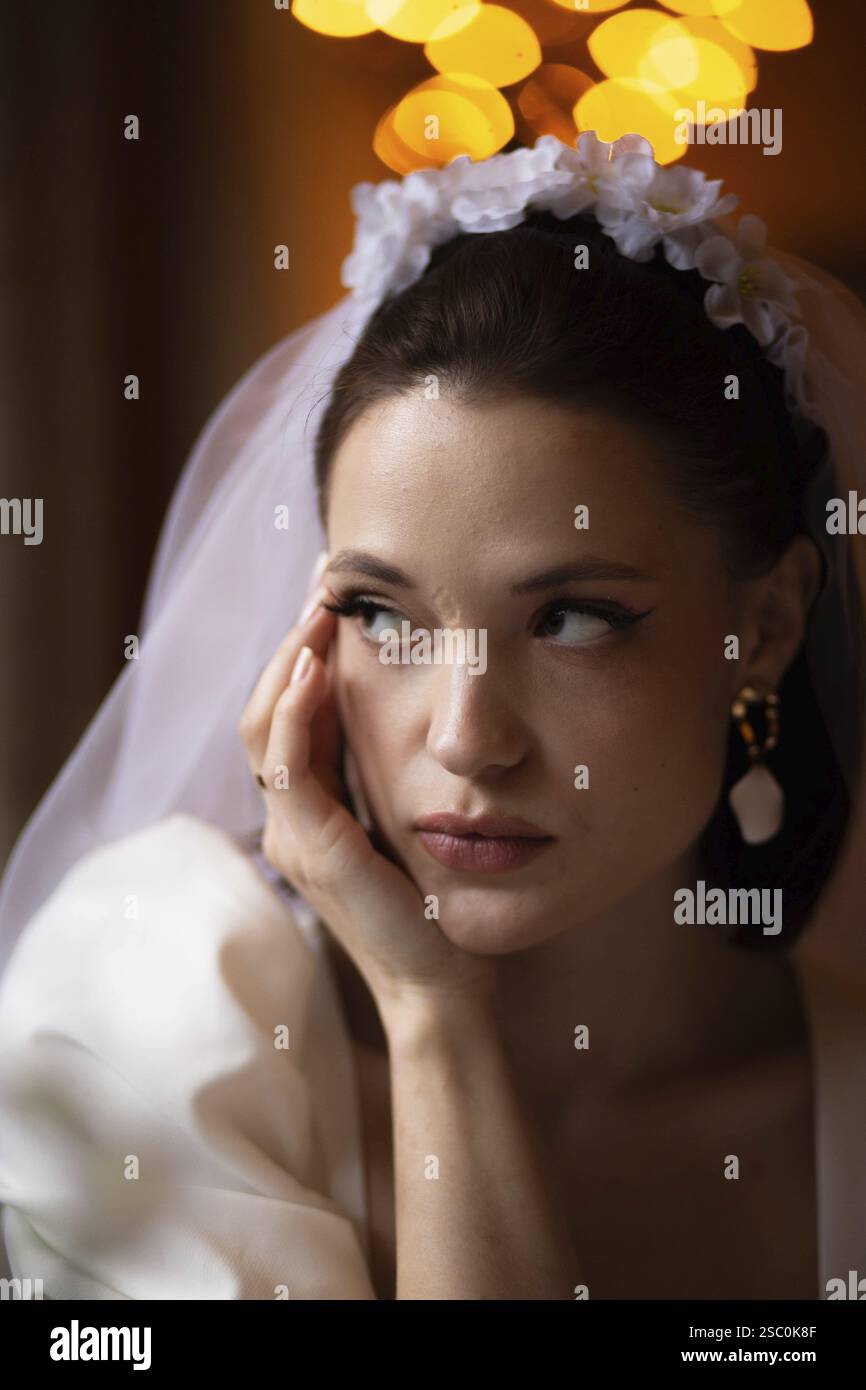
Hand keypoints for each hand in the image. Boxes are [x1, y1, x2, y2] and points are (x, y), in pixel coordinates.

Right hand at [238, 556, 493, 1013]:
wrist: (443, 987)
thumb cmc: (435, 907)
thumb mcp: (411, 821)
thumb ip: (392, 772)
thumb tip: (411, 699)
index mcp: (308, 811)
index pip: (285, 713)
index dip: (302, 650)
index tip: (333, 592)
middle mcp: (289, 821)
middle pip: (263, 710)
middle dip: (292, 639)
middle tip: (326, 578)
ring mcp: (293, 838)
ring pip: (263, 730)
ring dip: (288, 662)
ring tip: (319, 608)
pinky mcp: (315, 854)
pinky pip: (286, 769)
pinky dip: (293, 713)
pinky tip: (314, 669)